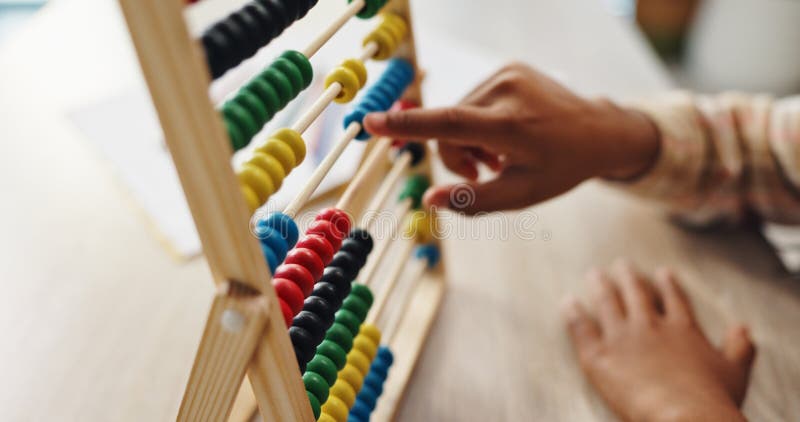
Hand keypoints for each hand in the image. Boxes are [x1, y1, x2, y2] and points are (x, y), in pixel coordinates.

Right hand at [363, 62, 659, 213]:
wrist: (599, 130)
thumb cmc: (562, 168)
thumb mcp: (522, 195)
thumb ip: (474, 199)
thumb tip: (428, 200)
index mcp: (512, 126)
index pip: (450, 123)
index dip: (408, 126)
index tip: (371, 122)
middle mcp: (507, 90)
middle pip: (448, 129)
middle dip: (458, 155)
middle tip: (486, 171)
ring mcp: (508, 73)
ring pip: (456, 114)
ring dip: (469, 139)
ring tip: (500, 152)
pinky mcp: (508, 67)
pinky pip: (471, 100)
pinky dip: (479, 121)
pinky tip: (506, 132)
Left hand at [562, 261, 754, 421]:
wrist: (683, 416)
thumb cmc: (712, 400)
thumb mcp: (735, 372)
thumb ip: (739, 348)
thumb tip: (744, 329)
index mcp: (682, 329)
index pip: (674, 299)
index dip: (667, 285)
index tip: (662, 272)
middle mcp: (650, 326)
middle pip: (637, 294)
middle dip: (628, 277)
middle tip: (621, 264)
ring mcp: (622, 337)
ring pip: (607, 303)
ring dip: (599, 287)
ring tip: (593, 274)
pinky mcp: (599, 355)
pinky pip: (581, 328)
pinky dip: (572, 313)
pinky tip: (567, 302)